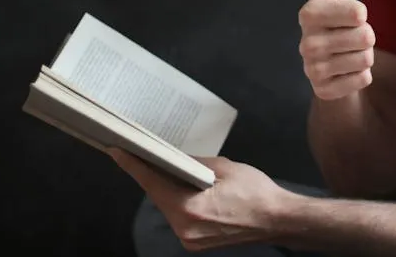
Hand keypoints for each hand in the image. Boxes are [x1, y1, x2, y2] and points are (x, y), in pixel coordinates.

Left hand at [109, 149, 284, 250]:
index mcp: (190, 209)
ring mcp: (190, 239)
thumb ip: (194, 163)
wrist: (277, 219)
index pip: (154, 183)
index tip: (119, 152)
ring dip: (169, 188)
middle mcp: (186, 228)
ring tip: (171, 169)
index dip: (135, 165)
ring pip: (169, 207)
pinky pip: (180, 217)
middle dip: (155, 175)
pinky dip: (180, 201)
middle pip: (159, 196)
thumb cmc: (256, 193)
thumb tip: (175, 158)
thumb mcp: (225, 168)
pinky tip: (186, 188)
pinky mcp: (196, 242)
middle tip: (147, 154)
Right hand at [299, 0, 374, 99]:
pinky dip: (362, 75)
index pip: (359, 12)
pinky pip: (363, 80)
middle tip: (350, 35)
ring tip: (348, 51)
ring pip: (366, 59)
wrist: (330, 59)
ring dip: (364, 55)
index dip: (361, 13)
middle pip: (366, 37)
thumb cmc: (335, 16)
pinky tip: (346, 70)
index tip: (347, 15)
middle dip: (366, 36)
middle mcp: (306, 43)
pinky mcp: (323, 90)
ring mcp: (313, 69)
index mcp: (309, 14)